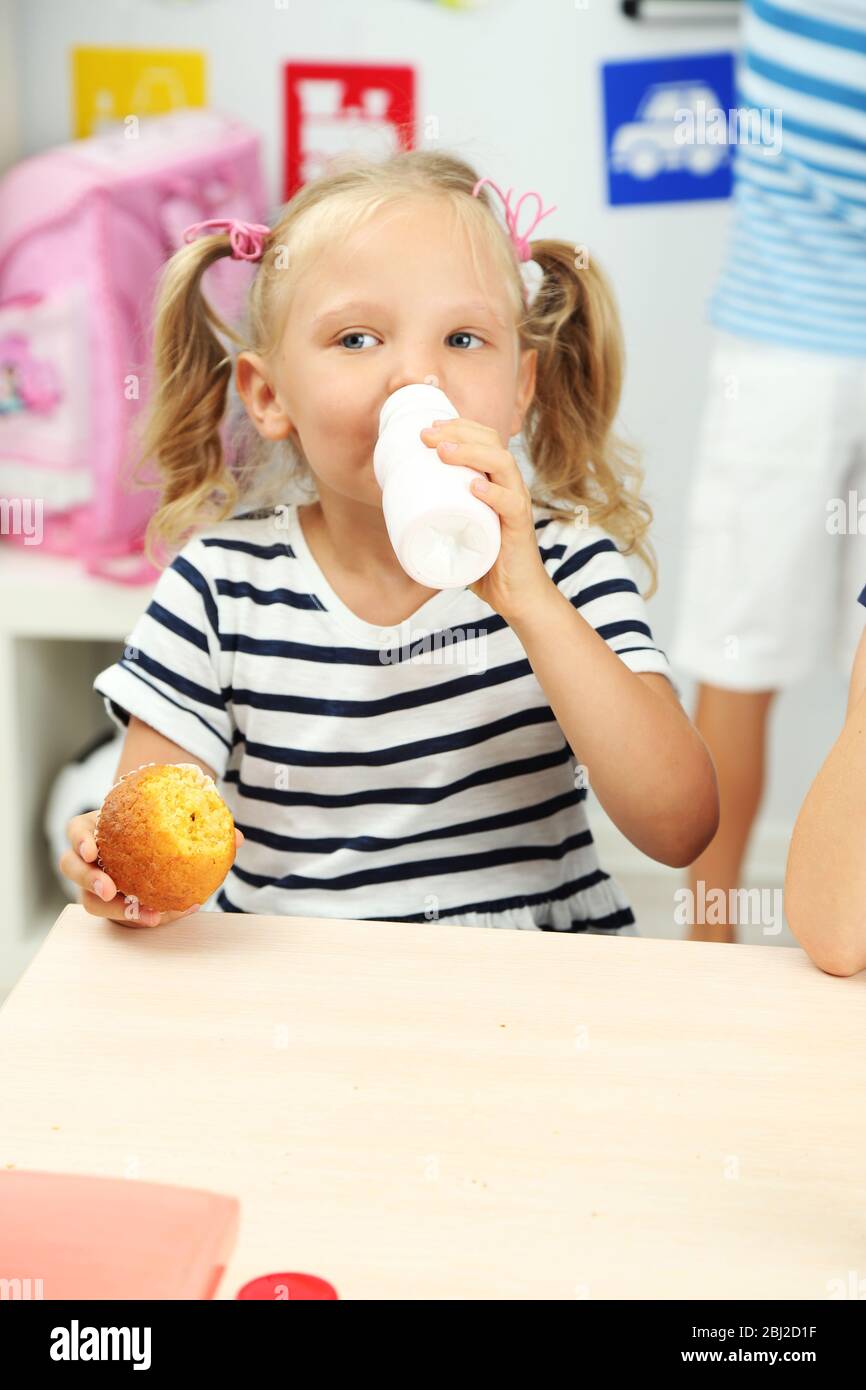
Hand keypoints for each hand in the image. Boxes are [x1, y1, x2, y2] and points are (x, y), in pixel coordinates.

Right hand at [60, 809, 244, 927]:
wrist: (155, 855)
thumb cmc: (159, 833)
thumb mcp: (176, 824)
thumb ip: (202, 827)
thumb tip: (237, 837)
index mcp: (100, 828)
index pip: (77, 831)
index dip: (80, 840)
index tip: (93, 849)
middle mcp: (90, 857)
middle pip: (72, 867)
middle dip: (88, 878)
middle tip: (109, 888)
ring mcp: (95, 882)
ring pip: (87, 898)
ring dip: (111, 907)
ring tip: (141, 913)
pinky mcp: (108, 903)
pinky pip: (115, 913)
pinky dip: (138, 915)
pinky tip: (160, 916)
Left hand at [420, 417, 552, 622]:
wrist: (518, 596)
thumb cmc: (487, 562)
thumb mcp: (459, 530)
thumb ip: (439, 516)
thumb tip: (397, 509)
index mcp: (496, 482)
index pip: (485, 439)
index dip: (459, 426)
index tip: (429, 426)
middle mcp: (509, 487)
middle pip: (492, 443)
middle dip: (458, 432)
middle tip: (426, 435)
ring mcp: (517, 505)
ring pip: (503, 465)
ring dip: (472, 453)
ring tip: (443, 452)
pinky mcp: (520, 528)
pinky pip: (512, 504)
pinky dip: (495, 494)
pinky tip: (475, 487)